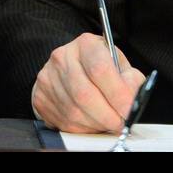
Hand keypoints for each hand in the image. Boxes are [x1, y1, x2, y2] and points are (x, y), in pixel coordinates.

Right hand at [31, 32, 147, 132]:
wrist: (67, 68)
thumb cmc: (97, 66)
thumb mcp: (118, 64)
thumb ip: (129, 79)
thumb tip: (131, 100)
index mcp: (86, 44)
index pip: (100, 69)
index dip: (117, 93)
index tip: (128, 108)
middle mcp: (63, 58)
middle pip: (85, 94)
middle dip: (107, 115)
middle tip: (120, 123)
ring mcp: (48, 78)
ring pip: (75, 111)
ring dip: (96, 124)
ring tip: (107, 122)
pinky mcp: (41, 97)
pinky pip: (64, 121)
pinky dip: (83, 128)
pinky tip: (91, 122)